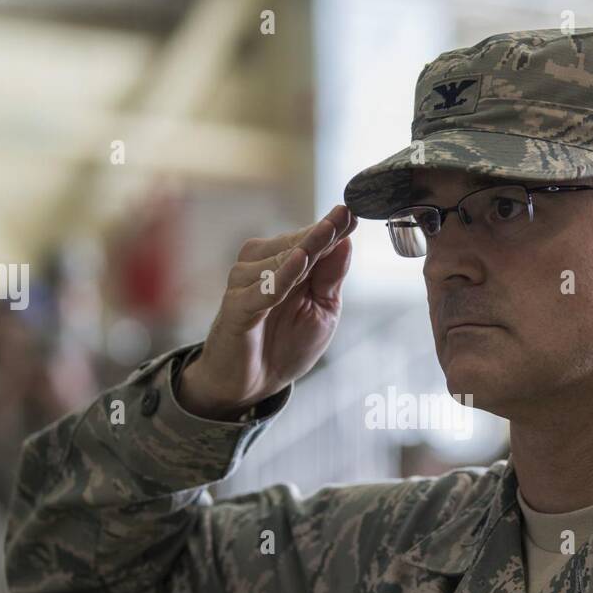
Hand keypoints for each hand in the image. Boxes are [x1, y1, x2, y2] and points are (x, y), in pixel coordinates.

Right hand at [179, 204, 356, 419]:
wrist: (256, 384)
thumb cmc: (288, 344)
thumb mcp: (322, 311)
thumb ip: (330, 278)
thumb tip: (347, 242)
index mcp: (289, 265)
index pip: (313, 239)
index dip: (334, 226)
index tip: (355, 209)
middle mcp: (264, 266)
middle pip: (298, 243)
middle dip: (323, 231)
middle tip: (345, 214)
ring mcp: (247, 284)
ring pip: (279, 260)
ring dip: (303, 250)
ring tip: (328, 233)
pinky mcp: (237, 307)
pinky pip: (262, 289)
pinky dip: (281, 276)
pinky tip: (299, 261)